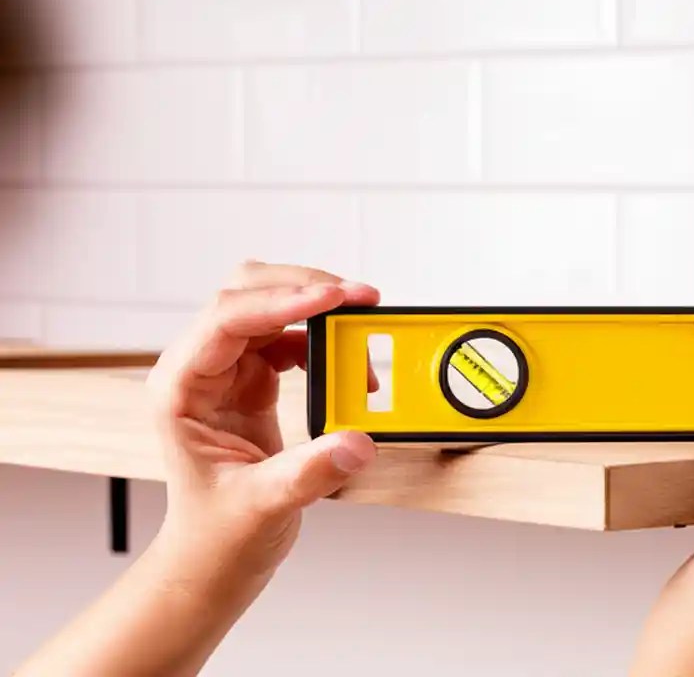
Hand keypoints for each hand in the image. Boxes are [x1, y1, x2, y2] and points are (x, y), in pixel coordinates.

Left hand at [144, 260, 381, 585]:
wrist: (218, 554)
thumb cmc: (219, 532)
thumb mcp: (263, 505)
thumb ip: (310, 472)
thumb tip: (357, 441)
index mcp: (182, 388)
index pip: (227, 320)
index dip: (280, 302)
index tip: (332, 299)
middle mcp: (202, 369)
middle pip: (248, 294)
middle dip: (304, 287)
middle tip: (357, 298)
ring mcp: (229, 370)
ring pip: (273, 307)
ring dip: (321, 312)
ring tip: (362, 328)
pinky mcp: (255, 379)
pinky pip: (293, 337)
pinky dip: (327, 343)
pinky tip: (350, 368)